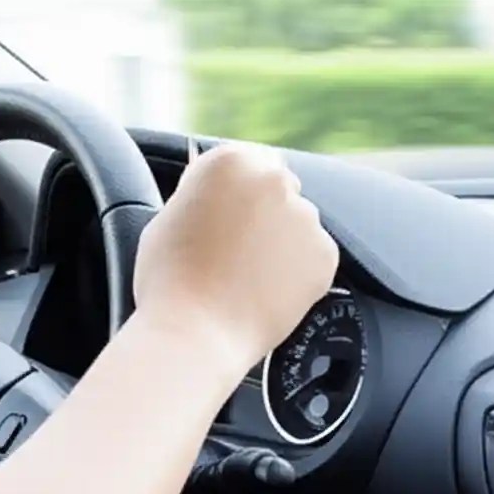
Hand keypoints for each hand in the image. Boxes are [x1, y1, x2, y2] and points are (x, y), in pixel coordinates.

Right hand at [133, 143, 338, 375]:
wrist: (193, 332)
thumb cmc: (169, 280)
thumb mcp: (169, 216)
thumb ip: (201, 195)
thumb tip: (216, 195)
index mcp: (230, 161)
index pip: (244, 161)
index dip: (232, 192)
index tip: (225, 213)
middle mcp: (273, 179)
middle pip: (275, 187)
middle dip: (261, 212)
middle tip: (235, 249)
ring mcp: (304, 217)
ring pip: (296, 223)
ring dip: (279, 242)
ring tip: (246, 277)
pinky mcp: (324, 255)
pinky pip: (312, 257)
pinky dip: (296, 272)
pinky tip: (264, 290)